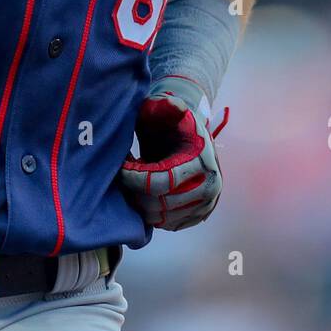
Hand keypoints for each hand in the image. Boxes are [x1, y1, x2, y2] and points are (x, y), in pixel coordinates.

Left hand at [119, 76, 228, 230]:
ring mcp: (206, 204)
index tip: (121, 168)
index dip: (135, 179)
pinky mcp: (199, 215)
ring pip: (161, 218)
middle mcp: (210, 187)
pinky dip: (151, 213)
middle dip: (135, 193)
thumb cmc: (172, 122)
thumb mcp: (168, 109)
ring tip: (134, 184)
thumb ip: (166, 105)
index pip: (161, 182)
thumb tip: (175, 106)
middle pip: (160, 205)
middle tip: (123, 178)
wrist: (190, 135)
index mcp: (202, 162)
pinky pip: (168, 224)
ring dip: (141, 203)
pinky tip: (145, 194)